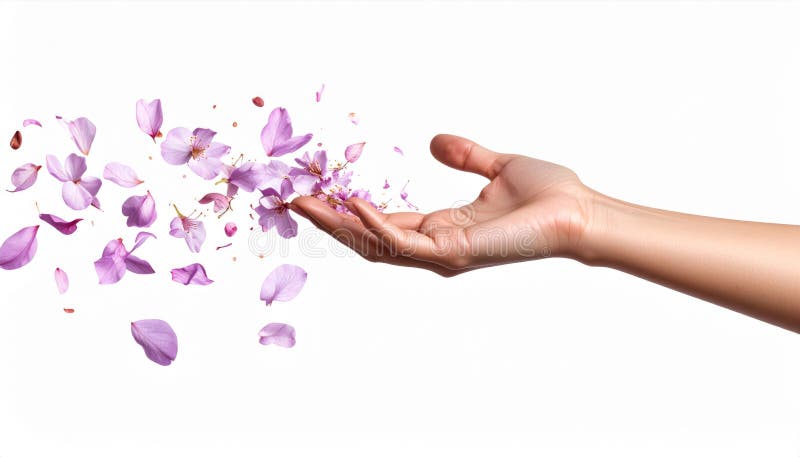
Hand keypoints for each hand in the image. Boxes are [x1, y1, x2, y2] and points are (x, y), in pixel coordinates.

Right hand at [290, 134, 597, 275]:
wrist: (580, 212)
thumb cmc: (548, 195)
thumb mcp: (496, 166)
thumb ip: (464, 156)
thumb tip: (434, 141)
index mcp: (443, 228)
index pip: (384, 224)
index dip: (350, 212)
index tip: (320, 193)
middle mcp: (437, 247)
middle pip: (370, 240)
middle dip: (331, 224)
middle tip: (295, 202)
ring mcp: (443, 253)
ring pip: (376, 246)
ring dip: (339, 226)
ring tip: (307, 204)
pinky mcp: (454, 252)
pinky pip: (402, 242)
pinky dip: (375, 224)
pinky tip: (354, 204)